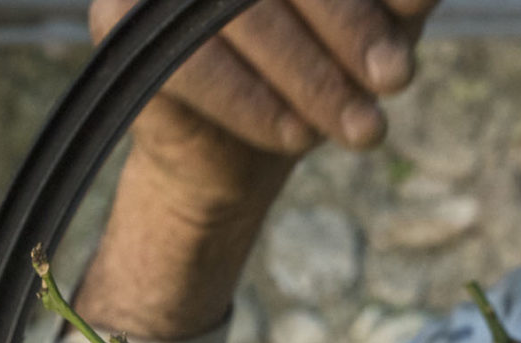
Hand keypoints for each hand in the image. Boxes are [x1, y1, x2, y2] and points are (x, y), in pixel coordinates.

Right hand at [71, 0, 437, 339]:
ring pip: (238, 15)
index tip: (405, 51)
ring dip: (312, 77)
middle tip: (395, 80)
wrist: (234, 150)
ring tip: (362, 128)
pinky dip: (254, 105)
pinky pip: (192, 64)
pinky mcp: (115, 20)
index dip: (358, 1)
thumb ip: (395, 1)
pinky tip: (297, 136)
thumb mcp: (374, 28)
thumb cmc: (316, 67)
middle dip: (349, 26)